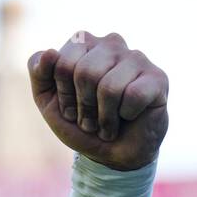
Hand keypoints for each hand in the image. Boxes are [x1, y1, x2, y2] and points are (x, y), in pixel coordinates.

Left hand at [27, 31, 168, 170]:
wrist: (111, 153)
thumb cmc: (79, 121)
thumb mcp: (47, 100)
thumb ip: (39, 73)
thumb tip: (49, 52)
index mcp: (83, 42)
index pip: (62, 62)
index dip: (63, 93)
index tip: (70, 108)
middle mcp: (111, 43)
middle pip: (85, 72)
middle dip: (83, 106)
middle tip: (89, 119)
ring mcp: (136, 58)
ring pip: (109, 87)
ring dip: (104, 116)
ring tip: (107, 123)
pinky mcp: (158, 77)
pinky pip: (133, 96)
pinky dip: (125, 116)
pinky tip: (129, 117)